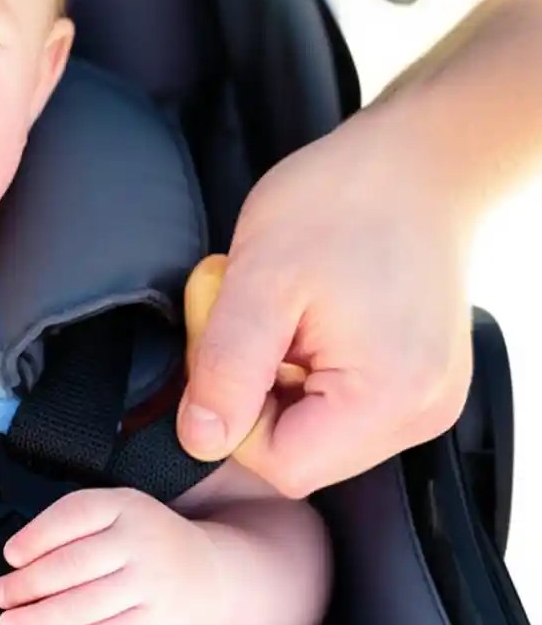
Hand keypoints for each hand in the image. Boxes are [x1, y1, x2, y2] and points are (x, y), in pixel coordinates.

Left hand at [0, 489, 226, 624]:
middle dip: (26, 585)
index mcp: (124, 505)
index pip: (72, 514)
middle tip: (1, 595)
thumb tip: (19, 560)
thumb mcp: (118, 514)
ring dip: (40, 617)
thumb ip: (74, 528)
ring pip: (86, 603)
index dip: (34, 537)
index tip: (10, 556)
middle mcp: (141, 539)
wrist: (207, 574)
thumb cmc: (146, 543)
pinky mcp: (160, 619)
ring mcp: (153, 581)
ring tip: (13, 624)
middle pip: (72, 564)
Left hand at [177, 105, 476, 497]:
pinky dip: (304, 369)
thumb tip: (201, 442)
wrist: (415, 160)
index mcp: (389, 398)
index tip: (229, 344)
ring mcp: (424, 400)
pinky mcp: (416, 382)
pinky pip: (337, 405)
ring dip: (275, 379)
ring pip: (312, 431)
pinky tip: (305, 318)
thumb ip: (226, 368)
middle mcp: (420, 415)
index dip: (233, 414)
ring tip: (282, 310)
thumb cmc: (341, 202)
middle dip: (254, 394)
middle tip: (250, 317)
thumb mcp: (260, 280)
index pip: (281, 464)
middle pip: (299, 453)